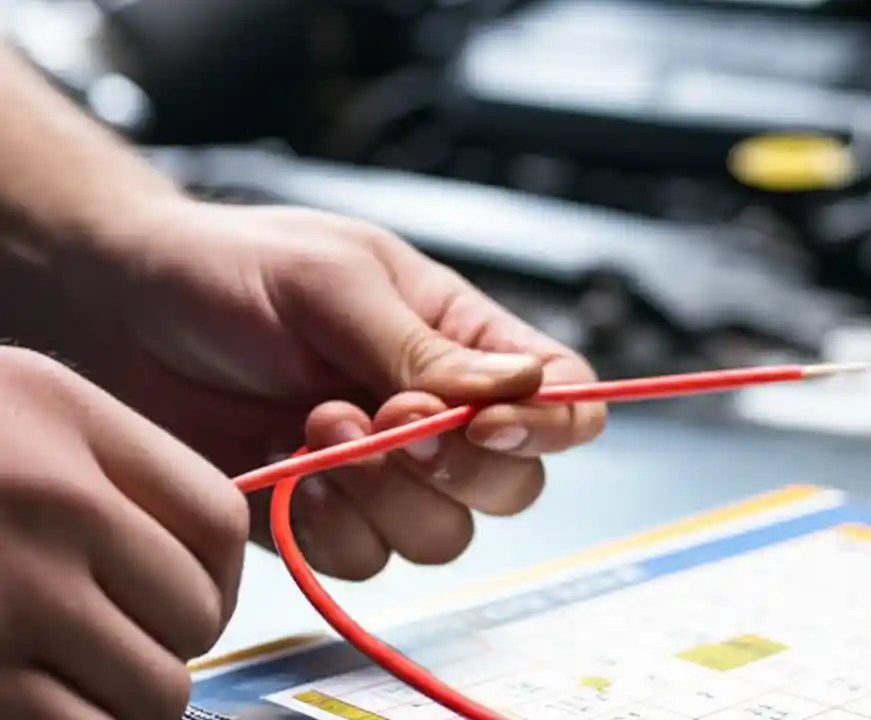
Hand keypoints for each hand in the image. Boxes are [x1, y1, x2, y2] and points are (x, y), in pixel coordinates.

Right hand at [0, 347, 247, 718]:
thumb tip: (212, 544)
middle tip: (115, 625)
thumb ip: (115, 460)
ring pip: (158, 688)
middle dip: (175, 633)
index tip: (190, 583)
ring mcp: (9, 597)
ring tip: (72, 658)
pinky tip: (38, 691)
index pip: (219, 518)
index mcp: (63, 419)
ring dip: (132, 687)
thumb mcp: (17, 410)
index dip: (218, 569)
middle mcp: (48, 502)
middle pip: (198, 608)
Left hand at [75, 199, 605, 579]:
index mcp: (464, 342)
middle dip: (456, 469)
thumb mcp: (335, 282)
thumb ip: (423, 346)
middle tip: (387, 421)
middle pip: (514, 485)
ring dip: (384, 494)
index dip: (550, 426)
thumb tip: (522, 388)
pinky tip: (287, 467)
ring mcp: (383, 474)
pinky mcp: (323, 516)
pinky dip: (330, 524)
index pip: (562, 398)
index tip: (486, 424)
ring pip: (443, 535)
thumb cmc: (235, 269)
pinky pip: (364, 559)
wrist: (122, 307)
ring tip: (314, 422)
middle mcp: (438, 416)